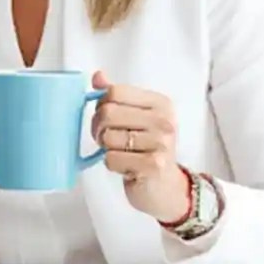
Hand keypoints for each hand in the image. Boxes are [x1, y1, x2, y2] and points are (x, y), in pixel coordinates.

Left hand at [90, 70, 191, 223]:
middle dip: (98, 128)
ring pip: (107, 137)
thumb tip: (98, 76)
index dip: (101, 105)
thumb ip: (117, 96)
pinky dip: (111, 164)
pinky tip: (126, 167)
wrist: (165, 187)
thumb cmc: (147, 150)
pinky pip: (111, 159)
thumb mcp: (136, 118)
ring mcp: (161, 143)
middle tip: (106, 139)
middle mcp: (164, 121)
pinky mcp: (153, 165)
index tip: (106, 117)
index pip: (114, 92)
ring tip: (120, 153)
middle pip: (107, 113)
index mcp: (160, 103)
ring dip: (106, 148)